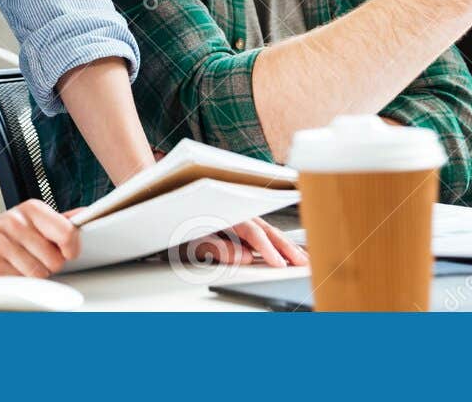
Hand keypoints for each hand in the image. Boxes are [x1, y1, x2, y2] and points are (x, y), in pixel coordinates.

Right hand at [0, 199, 79, 280]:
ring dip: (32, 278)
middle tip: (35, 260)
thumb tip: (86, 215)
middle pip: (54, 261)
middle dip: (49, 267)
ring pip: (36, 276)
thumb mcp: (30, 219)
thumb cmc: (3, 233)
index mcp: (31, 209)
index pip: (67, 233)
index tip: (67, 253)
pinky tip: (7, 272)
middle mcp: (14, 222)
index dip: (71, 249)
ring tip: (20, 266)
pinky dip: (16, 284)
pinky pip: (17, 285)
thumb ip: (58, 221)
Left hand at [184, 217, 306, 266]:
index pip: (253, 232)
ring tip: (302, 258)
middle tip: (303, 262)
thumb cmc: (177, 223)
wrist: (167, 206)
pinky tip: (286, 252)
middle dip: (286, 247)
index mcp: (227, 213)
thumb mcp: (192, 239)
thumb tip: (245, 257)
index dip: (268, 249)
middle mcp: (237, 213)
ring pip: (268, 230)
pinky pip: (262, 233)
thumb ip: (218, 247)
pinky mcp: (240, 224)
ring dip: (285, 245)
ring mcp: (240, 217)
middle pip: (267, 229)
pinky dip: (276, 242)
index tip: (279, 264)